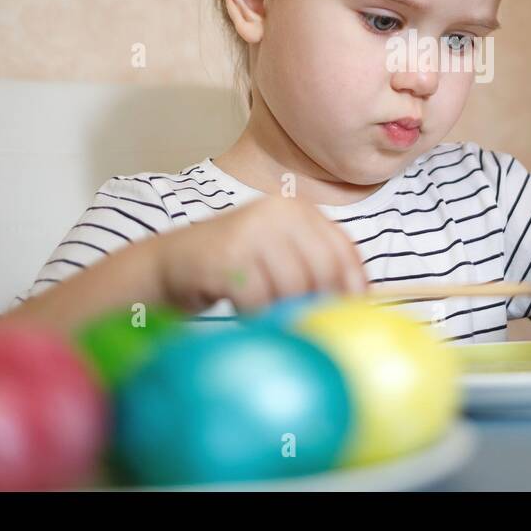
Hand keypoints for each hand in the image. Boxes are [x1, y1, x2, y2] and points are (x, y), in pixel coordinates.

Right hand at [156, 195, 367, 313]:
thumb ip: (316, 264)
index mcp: (299, 210)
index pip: (343, 249)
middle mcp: (279, 212)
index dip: (352, 285)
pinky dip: (255, 315)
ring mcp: (252, 231)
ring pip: (293, 287)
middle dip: (317, 302)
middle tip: (302, 321)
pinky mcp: (228, 256)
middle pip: (323, 269)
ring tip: (265, 311)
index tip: (349, 312)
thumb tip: (358, 300)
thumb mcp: (281, 252)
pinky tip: (243, 310)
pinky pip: (260, 300)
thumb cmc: (235, 265)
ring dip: (281, 310)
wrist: (172, 262)